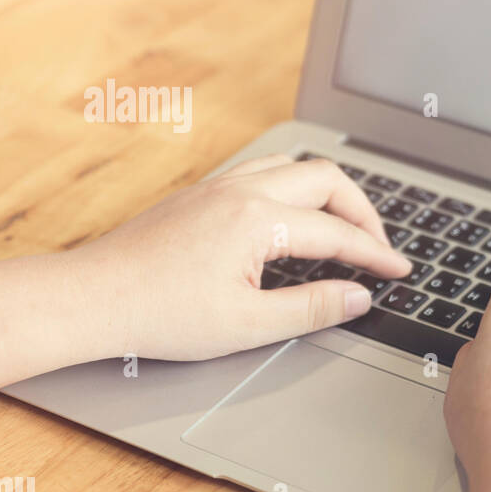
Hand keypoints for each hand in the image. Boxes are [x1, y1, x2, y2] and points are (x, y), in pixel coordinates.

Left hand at [66, 154, 410, 360]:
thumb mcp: (248, 325)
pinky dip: (295, 190)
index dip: (376, 255)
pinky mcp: (201, 194)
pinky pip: (264, 172)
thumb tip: (358, 297)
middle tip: (376, 248)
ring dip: (329, 194)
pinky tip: (294, 220)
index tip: (399, 270)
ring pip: (294, 166)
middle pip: (327, 179)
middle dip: (362, 212)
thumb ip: (313, 308)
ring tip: (343, 229)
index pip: (338, 233)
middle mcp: (242, 191)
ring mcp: (219, 186)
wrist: (91, 298)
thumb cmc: (159, 313)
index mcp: (259, 221)